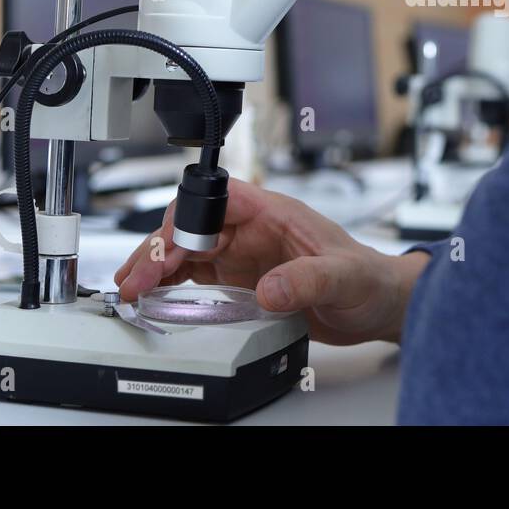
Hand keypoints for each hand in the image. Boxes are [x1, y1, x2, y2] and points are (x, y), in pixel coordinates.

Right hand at [114, 177, 429, 345]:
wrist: (378, 304)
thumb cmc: (368, 278)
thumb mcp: (343, 277)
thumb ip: (309, 279)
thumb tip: (271, 288)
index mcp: (273, 213)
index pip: (217, 203)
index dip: (186, 222)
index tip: (167, 251)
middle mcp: (253, 230)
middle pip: (191, 228)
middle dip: (158, 251)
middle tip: (134, 282)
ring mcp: (244, 255)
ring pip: (186, 252)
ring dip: (157, 268)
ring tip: (131, 291)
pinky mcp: (241, 280)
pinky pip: (196, 277)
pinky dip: (171, 286)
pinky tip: (155, 299)